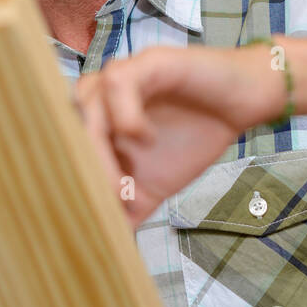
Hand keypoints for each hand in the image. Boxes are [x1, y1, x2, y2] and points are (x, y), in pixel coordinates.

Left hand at [73, 44, 284, 227]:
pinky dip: (127, 116)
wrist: (243, 104)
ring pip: (85, 103)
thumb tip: (109, 245)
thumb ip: (131, 206)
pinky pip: (118, 82)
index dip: (71, 175)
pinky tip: (147, 139)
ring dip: (98, 146)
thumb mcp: (157, 183)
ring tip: (123, 180)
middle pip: (67, 124)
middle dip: (83, 168)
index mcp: (99, 120)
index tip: (90, 210)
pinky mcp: (147, 61)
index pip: (63, 142)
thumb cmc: (197, 134)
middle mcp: (103, 95)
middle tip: (107, 201)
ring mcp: (124, 74)